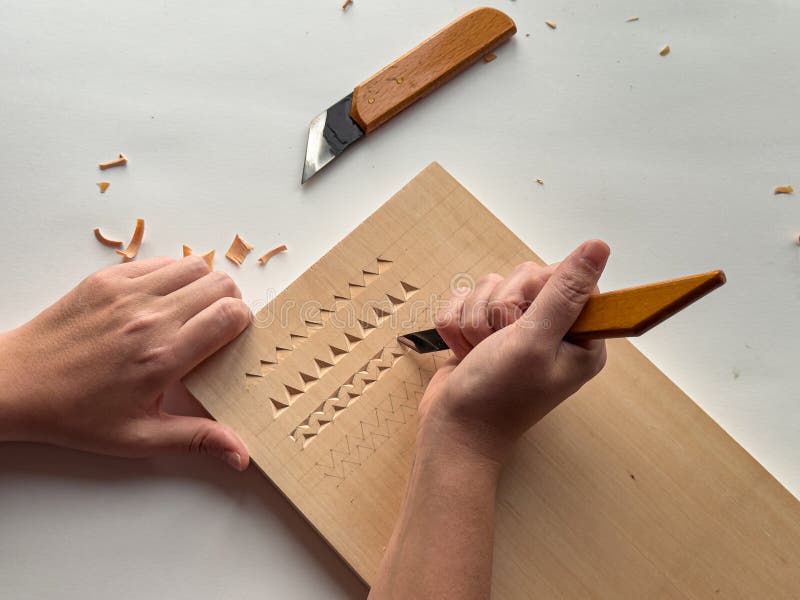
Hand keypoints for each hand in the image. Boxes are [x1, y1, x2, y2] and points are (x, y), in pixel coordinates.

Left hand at [0, 256, 251, 470]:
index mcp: (164, 356)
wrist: (17, 384)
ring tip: (191, 310)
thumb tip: (240, 455)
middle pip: (220, 284)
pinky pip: (161, 261)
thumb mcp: (139, 436)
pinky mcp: (108, 278)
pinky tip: (162, 299)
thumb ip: (197, 439)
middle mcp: (150, 317)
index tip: (233, 336)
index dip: (242, 322)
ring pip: (195, 266)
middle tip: (216, 324)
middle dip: (229, 301)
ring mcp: (127, 292)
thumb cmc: (75, 414)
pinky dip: (172, 275)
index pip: (230, 315)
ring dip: (203, 284)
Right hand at [418, 240, 609, 465]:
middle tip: (500, 345)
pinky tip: (464, 352)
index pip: (566, 277)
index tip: (526, 322)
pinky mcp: (484, 329)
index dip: (537, 291)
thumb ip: (564, 292)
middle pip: (524, 277)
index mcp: (581, 335)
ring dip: (474, 321)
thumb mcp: (534, 341)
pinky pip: (464, 299)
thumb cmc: (498, 396)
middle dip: (498, 310)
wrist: (452, 431)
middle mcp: (552, 329)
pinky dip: (457, 326)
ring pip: (489, 286)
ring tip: (479, 354)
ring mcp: (516, 329)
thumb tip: (598, 247)